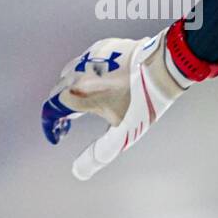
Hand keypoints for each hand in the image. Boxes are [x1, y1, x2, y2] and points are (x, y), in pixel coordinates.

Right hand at [42, 27, 187, 179]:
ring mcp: (91, 56)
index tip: (58, 136)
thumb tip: (79, 172)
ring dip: (73, 90)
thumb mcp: (123, 133)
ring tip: (88, 103)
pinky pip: (87, 61)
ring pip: (71, 73)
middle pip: (59, 91)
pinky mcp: (105, 46)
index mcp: (78, 94)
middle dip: (61, 110)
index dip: (50, 126)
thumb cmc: (145, 101)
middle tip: (70, 123)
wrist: (166, 67)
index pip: (50, 109)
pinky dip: (88, 74)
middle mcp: (78, 72)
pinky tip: (102, 82)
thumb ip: (99, 153)